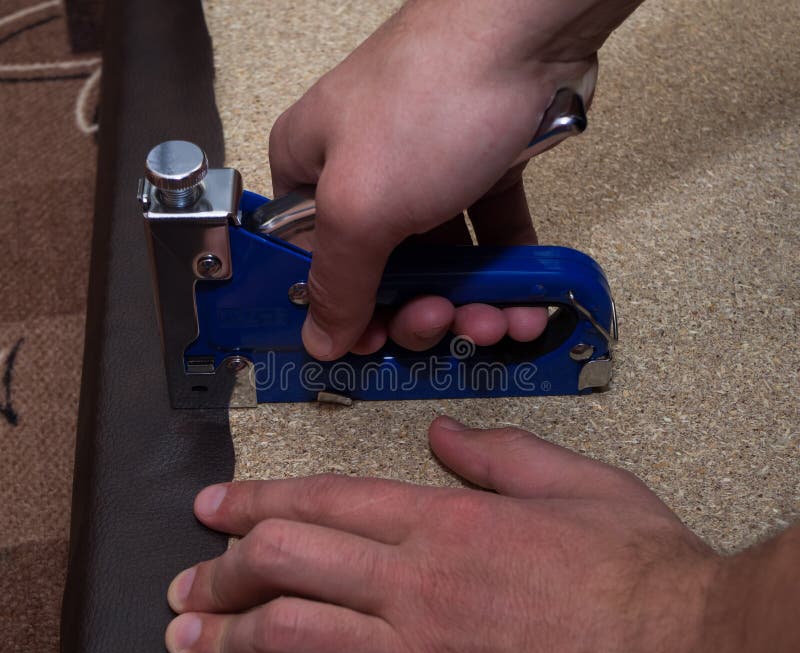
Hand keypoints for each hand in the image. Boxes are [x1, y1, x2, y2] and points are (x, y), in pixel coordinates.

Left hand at [166, 417, 722, 652]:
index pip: (325, 502)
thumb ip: (496, 454)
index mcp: (448, 523)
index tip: (213, 508)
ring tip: (184, 638)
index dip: (257, 501)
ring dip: (228, 641)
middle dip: (225, 572)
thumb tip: (441, 436)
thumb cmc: (636, 567)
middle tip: (188, 579)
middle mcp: (420, 590)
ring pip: (295, 644)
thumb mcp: (575, 482)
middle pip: (290, 568)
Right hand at [267, 0, 636, 358]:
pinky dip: (503, 276)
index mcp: (311, 174)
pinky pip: (486, 243)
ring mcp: (425, 176)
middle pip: (382, 275)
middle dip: (418, 312)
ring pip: (439, 265)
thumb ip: (339, 283)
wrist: (527, 33)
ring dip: (468, 305)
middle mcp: (364, 177)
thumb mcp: (363, 205)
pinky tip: (526, 304)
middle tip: (444, 321)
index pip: (310, 264)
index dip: (341, 312)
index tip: (376, 344)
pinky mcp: (480, 174)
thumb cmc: (429, 102)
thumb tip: (319, 340)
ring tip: (498, 318)